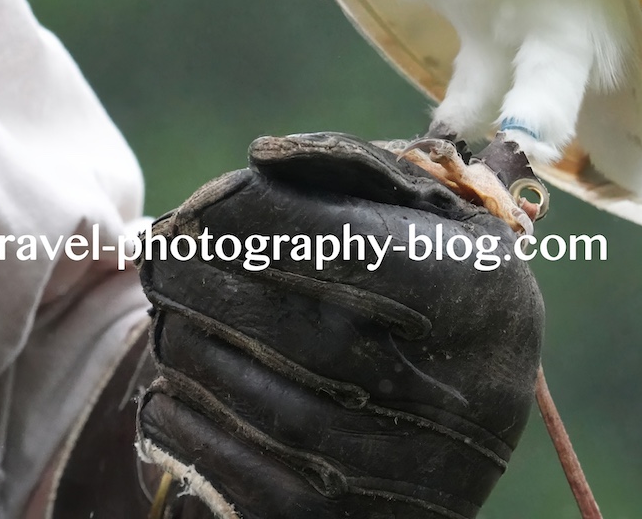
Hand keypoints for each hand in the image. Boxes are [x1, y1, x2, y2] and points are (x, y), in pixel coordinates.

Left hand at [137, 132, 544, 518]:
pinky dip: (199, 436)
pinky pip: (263, 485)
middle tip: (156, 261)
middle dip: (212, 289)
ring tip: (163, 320)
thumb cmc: (434, 283)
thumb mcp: (424, 214)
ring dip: (199, 357)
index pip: (353, 248)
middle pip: (308, 332)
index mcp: (485, 293)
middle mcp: (468, 388)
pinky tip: (167, 395)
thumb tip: (263, 157)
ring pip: (280, 411)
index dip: (260, 224)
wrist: (467, 421)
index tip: (197, 209)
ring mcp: (420, 468)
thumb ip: (353, 170)